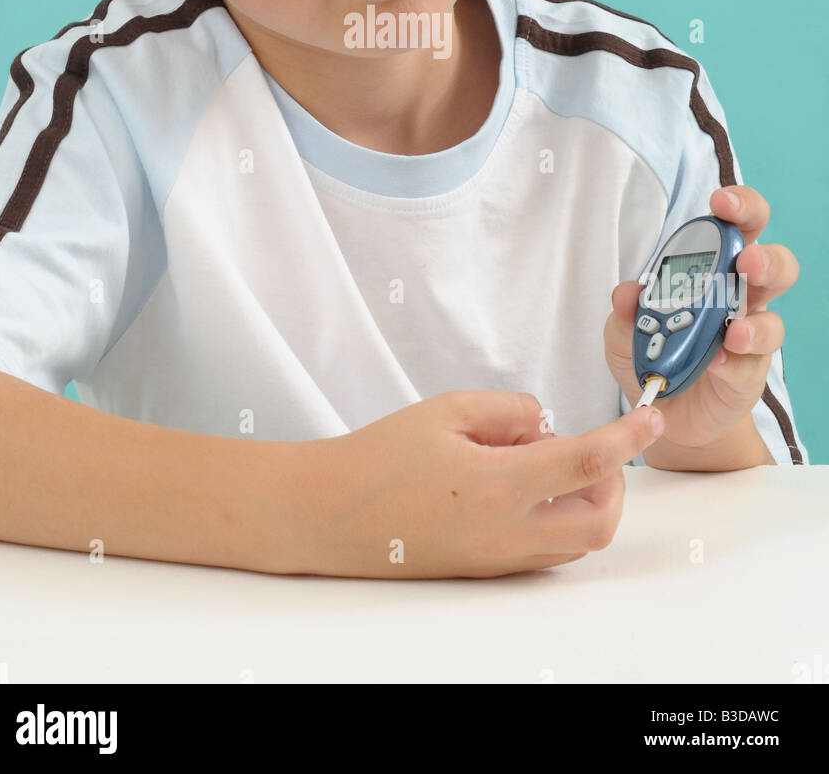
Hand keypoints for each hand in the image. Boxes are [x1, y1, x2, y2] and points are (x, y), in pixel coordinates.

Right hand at [293, 390, 664, 578]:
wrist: (330, 513)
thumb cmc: (378, 457)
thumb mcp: (446, 411)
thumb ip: (509, 410)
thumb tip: (547, 425)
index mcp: (498, 486)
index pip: (586, 464)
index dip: (626, 439)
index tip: (650, 418)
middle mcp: (506, 533)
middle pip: (598, 523)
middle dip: (613, 485)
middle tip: (595, 448)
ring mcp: (498, 559)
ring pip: (575, 542)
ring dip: (584, 503)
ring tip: (548, 462)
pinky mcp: (485, 569)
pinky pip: (544, 551)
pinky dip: (556, 518)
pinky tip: (523, 485)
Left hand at [603, 185, 798, 448]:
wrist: (663, 411)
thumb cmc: (652, 356)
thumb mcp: (623, 333)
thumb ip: (626, 311)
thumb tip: (627, 292)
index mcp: (710, 271)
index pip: (733, 228)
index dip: (737, 208)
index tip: (722, 202)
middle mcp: (738, 297)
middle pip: (771, 263)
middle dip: (764, 256)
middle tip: (747, 260)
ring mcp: (749, 335)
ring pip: (773, 315)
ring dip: (756, 319)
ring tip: (734, 327)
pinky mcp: (749, 373)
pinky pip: (752, 362)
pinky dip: (736, 359)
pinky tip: (719, 361)